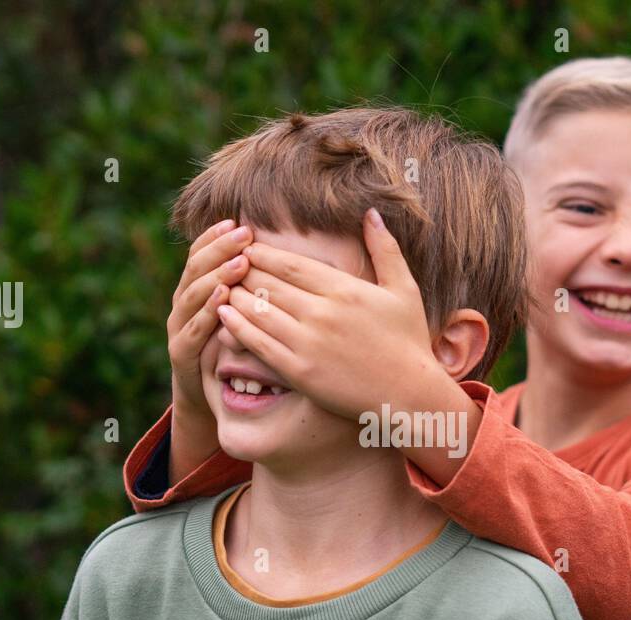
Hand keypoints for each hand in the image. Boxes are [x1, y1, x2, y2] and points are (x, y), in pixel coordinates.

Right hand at [165, 220, 253, 481]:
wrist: (211, 397)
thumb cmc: (239, 349)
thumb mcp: (251, 313)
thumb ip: (260, 285)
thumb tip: (296, 256)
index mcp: (200, 287)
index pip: (204, 252)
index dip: (218, 236)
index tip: (239, 221)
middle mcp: (185, 303)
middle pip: (196, 267)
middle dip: (219, 249)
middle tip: (242, 234)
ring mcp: (180, 328)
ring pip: (192, 295)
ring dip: (215, 277)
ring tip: (238, 265)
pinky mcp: (182, 354)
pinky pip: (193, 331)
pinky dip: (207, 316)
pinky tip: (223, 303)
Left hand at [214, 208, 438, 420]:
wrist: (409, 395)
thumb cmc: (410, 342)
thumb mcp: (404, 289)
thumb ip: (385, 249)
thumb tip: (371, 212)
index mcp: (344, 289)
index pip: (289, 263)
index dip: (261, 252)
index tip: (245, 245)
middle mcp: (322, 312)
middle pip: (268, 283)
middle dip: (243, 270)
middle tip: (224, 263)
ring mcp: (308, 343)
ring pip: (258, 310)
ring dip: (234, 294)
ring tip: (220, 285)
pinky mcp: (299, 372)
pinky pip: (258, 343)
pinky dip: (236, 326)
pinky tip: (223, 314)